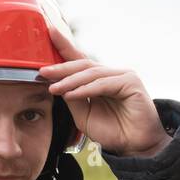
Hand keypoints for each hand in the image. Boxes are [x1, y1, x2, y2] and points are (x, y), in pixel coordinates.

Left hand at [39, 23, 172, 157]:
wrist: (136, 147)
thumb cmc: (114, 132)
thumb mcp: (84, 115)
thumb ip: (72, 98)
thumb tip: (56, 83)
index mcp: (100, 79)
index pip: (79, 60)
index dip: (64, 46)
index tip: (49, 32)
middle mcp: (111, 74)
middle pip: (83, 63)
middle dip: (62, 67)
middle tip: (43, 71)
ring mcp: (123, 76)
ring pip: (91, 72)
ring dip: (70, 80)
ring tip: (54, 88)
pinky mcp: (131, 82)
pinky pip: (103, 83)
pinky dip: (85, 89)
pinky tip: (71, 94)